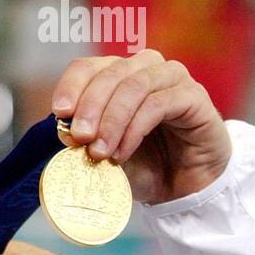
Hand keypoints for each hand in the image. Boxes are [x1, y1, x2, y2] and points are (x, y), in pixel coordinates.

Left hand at [52, 49, 230, 203]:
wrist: (179, 187)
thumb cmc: (140, 163)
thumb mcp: (101, 149)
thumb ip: (84, 135)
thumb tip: (63, 128)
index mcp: (117, 74)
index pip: (87, 66)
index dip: (71, 87)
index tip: (60, 113)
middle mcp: (145, 68)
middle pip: (110, 73)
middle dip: (89, 107)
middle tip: (78, 137)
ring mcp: (173, 78)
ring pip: (134, 86)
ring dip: (111, 120)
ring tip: (99, 152)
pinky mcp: (194, 96)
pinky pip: (159, 104)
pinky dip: (135, 129)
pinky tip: (123, 152)